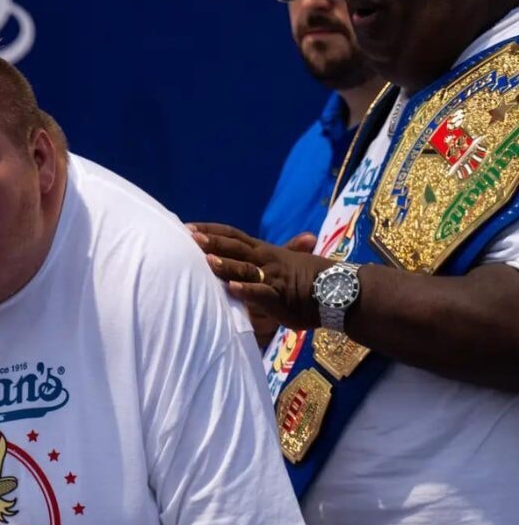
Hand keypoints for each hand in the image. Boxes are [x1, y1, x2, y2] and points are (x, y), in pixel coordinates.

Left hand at [187, 223, 327, 330]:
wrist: (337, 291)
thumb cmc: (310, 278)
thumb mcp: (289, 261)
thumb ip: (275, 250)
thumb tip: (270, 236)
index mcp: (264, 250)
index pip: (233, 235)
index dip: (211, 230)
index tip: (187, 226)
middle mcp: (265, 259)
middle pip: (235, 247)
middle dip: (212, 242)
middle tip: (188, 237)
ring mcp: (272, 277)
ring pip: (246, 268)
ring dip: (226, 264)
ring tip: (207, 260)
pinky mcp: (278, 298)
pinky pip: (261, 293)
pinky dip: (246, 290)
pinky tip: (232, 289)